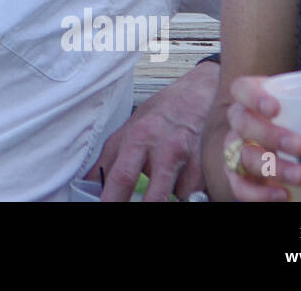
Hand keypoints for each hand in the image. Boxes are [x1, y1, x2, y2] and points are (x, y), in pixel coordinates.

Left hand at [88, 60, 216, 201]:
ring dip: (170, 197)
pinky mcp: (211, 166)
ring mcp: (192, 158)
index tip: (105, 208)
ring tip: (164, 185)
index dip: (112, 199)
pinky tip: (183, 184)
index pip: (122, 175)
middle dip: (145, 208)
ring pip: (179, 198)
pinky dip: (189, 193)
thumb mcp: (130, 126)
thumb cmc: (163, 112)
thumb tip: (89, 182)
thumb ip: (109, 156)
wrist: (202, 92)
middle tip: (136, 207)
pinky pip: (197, 193)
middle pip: (156, 196)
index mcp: (140, 137)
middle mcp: (166, 148)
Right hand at [221, 75, 300, 200]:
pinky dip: (258, 193)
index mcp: (258, 98)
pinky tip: (283, 195)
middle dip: (268, 134)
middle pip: (242, 123)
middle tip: (299, 145)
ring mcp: (238, 150)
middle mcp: (242, 122)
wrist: (284, 151)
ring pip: (242, 156)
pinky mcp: (240, 177)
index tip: (275, 107)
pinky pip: (240, 186)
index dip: (253, 96)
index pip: (242, 89)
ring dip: (271, 166)